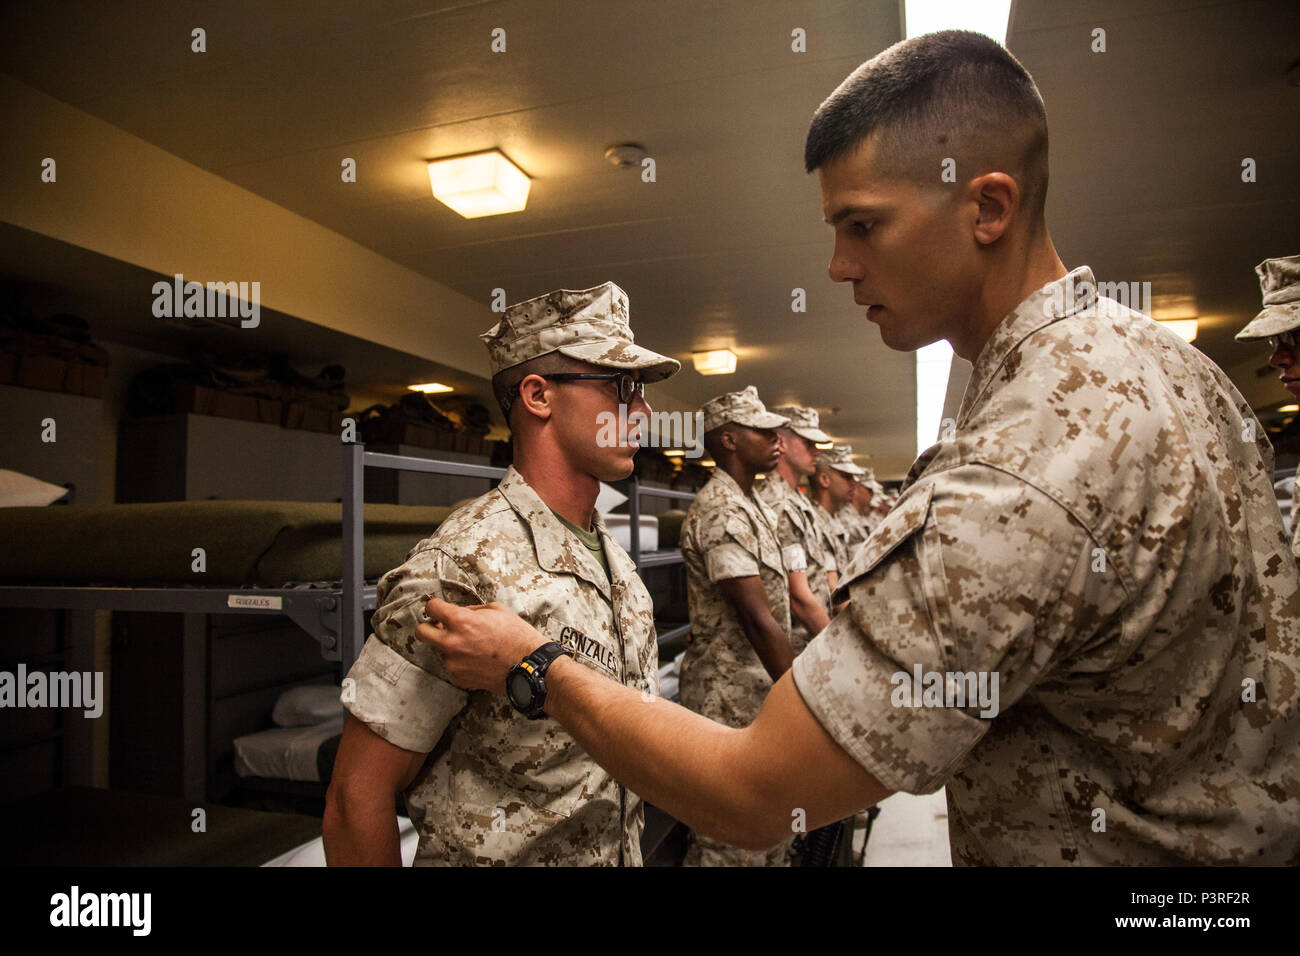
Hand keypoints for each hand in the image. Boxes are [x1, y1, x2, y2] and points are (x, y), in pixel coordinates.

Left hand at [415, 599, 548, 692]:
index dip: (435, 607)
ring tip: (477, 648)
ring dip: (453, 647)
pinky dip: (463, 663)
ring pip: (442, 651)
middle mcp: (452, 643)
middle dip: (427, 627)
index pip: (431, 608)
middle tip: (440, 627)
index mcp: (460, 621)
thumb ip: (471, 610)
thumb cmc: (517, 636)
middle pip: (421, 632)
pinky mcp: (459, 678)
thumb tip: (458, 612)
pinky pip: (454, 667)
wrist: (529, 666)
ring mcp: (454, 663)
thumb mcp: (496, 610)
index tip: (438, 609)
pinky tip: (479, 660)